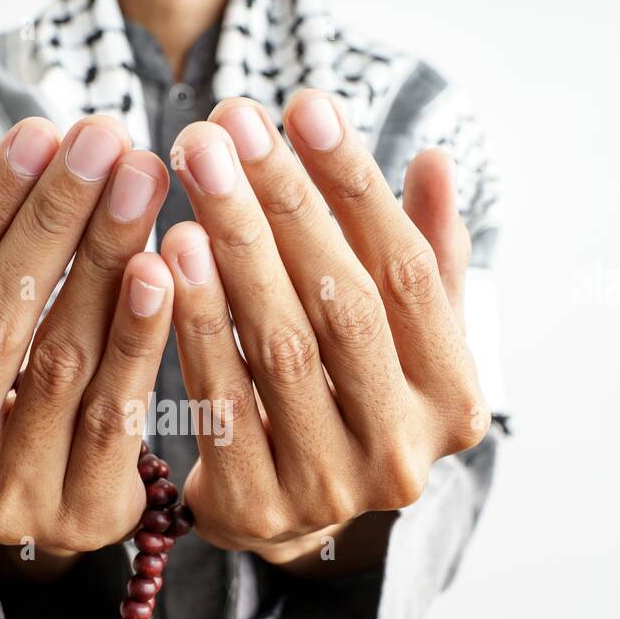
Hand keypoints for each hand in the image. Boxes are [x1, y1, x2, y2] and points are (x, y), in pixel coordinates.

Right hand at [0, 116, 171, 576]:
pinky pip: (118, 414)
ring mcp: (10, 505)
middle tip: (103, 140)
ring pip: (58, 363)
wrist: (51, 506)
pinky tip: (163, 269)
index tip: (38, 137)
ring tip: (140, 180)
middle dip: (50, 221)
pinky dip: (139, 336)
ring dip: (103, 258)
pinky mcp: (84, 519)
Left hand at [158, 91, 488, 570]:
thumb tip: (433, 163)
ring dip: (235, 250)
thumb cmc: (345, 400)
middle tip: (228, 123)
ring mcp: (330, 487)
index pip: (407, 274)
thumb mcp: (400, 337)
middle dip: (283, 204)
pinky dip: (195, 321)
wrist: (289, 510)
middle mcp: (403, 453)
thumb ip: (424, 257)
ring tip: (197, 170)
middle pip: (342, 305)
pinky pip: (219, 396)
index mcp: (454, 402)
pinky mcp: (256, 506)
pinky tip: (165, 254)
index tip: (304, 107)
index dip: (355, 186)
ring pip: (279, 347)